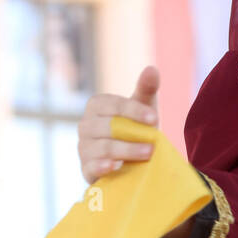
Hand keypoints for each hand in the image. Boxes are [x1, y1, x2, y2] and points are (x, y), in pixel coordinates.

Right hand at [77, 66, 160, 184]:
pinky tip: (115, 167)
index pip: (113, 105)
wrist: (131, 160)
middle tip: (154, 143)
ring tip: (148, 154)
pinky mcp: (86, 168)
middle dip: (132, 134)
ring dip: (126, 151)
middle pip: (107, 127)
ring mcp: (84, 147)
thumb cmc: (136, 128)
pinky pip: (91, 167)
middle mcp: (86, 125)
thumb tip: (152, 69)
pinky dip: (102, 166)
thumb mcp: (143, 108)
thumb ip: (146, 89)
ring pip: (103, 147)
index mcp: (97, 106)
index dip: (133, 111)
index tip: (154, 119)